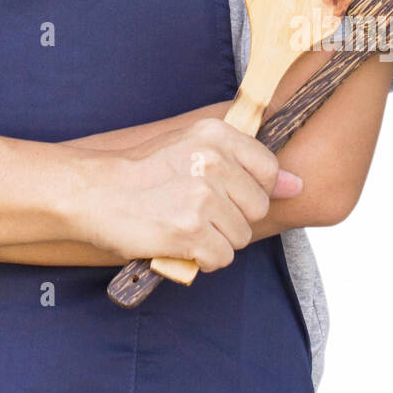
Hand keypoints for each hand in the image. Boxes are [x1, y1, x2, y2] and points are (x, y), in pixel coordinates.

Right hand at [75, 115, 302, 270]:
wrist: (94, 192)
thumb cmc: (142, 172)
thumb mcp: (191, 147)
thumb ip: (243, 162)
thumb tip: (298, 185)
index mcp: (216, 134)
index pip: (269, 169)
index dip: (250, 188)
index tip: (225, 192)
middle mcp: (213, 161)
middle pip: (257, 207)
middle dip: (233, 217)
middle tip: (196, 210)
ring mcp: (202, 197)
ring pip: (240, 236)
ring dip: (216, 239)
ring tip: (183, 224)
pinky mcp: (190, 231)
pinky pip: (221, 258)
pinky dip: (202, 258)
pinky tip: (179, 241)